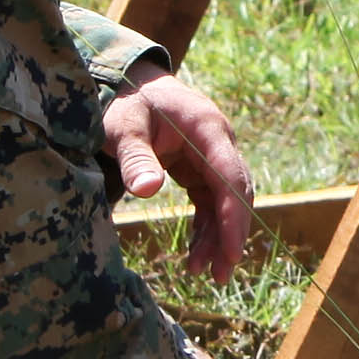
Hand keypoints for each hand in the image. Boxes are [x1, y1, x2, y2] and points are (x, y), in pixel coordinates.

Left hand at [102, 68, 256, 273]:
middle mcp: (218, 142)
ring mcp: (211, 155)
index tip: (230, 252)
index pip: (230, 177)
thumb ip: (135, 157)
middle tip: (220, 275)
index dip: (233, 217)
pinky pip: (209, 202)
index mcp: (207, 127)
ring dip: (217, 237)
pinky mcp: (199, 168)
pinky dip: (204, 228)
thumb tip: (148, 191)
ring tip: (200, 272)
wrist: (127, 84)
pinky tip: (195, 254)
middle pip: (236, 193)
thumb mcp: (123, 126)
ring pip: (224, 202)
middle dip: (230, 235)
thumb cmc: (125, 103)